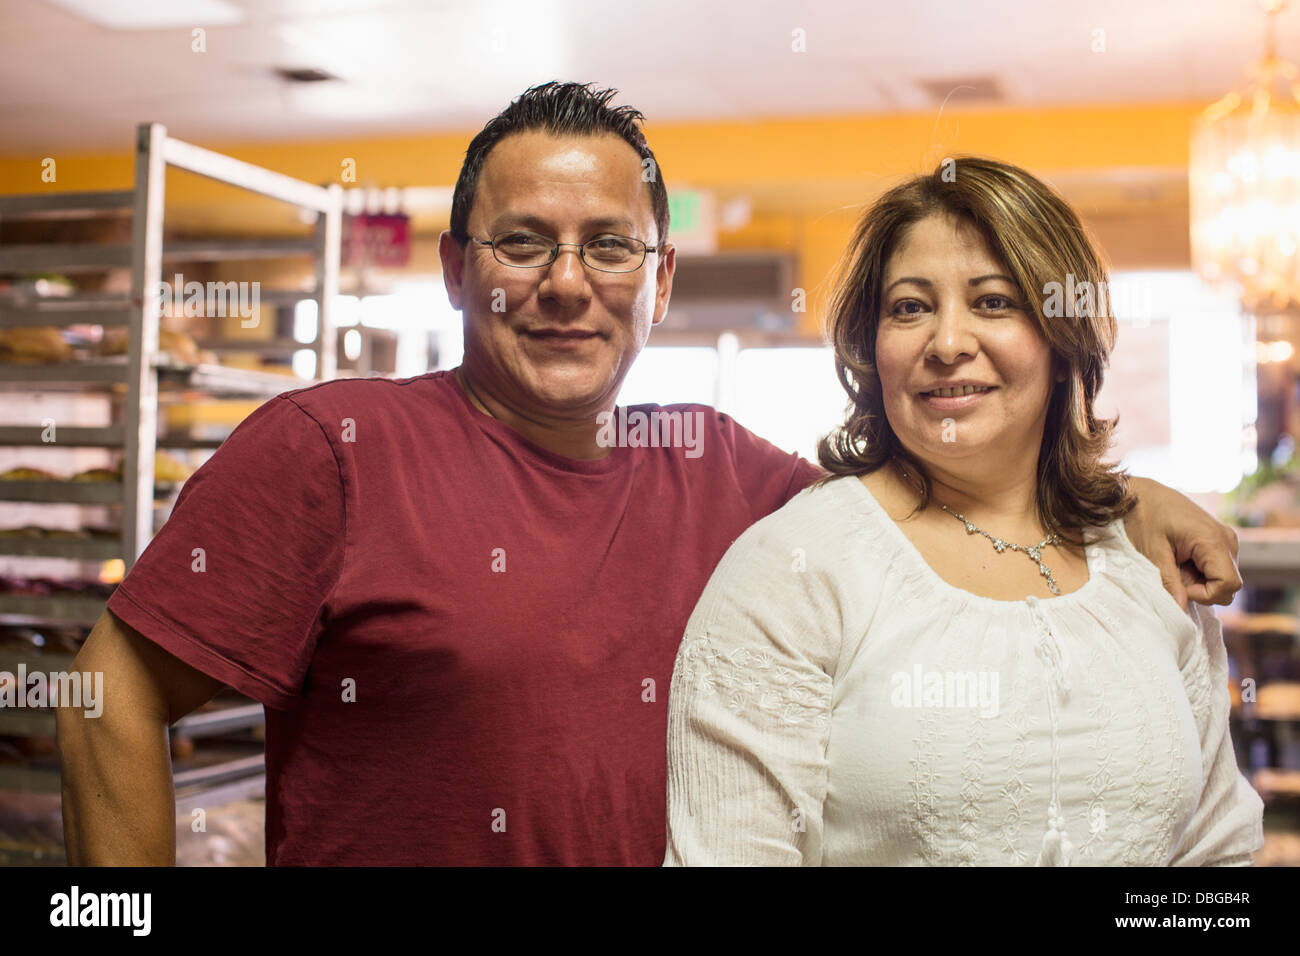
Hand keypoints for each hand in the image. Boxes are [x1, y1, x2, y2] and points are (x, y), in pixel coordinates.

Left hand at [1125, 477, 1241, 608]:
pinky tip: (1179, 559)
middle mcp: (1227, 541)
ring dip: (1197, 581)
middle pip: (1228, 586)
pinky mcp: (1218, 542)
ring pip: (1221, 579)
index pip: (1229, 585)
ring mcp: (1225, 541)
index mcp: (1214, 540)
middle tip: (1172, 573)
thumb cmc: (1144, 517)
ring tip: (1173, 563)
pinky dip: (1197, 572)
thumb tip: (1180, 610)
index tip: (1179, 586)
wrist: (1142, 494)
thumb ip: (1168, 581)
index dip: (1205, 594)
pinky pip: (1215, 568)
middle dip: (1200, 589)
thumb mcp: (1152, 552)